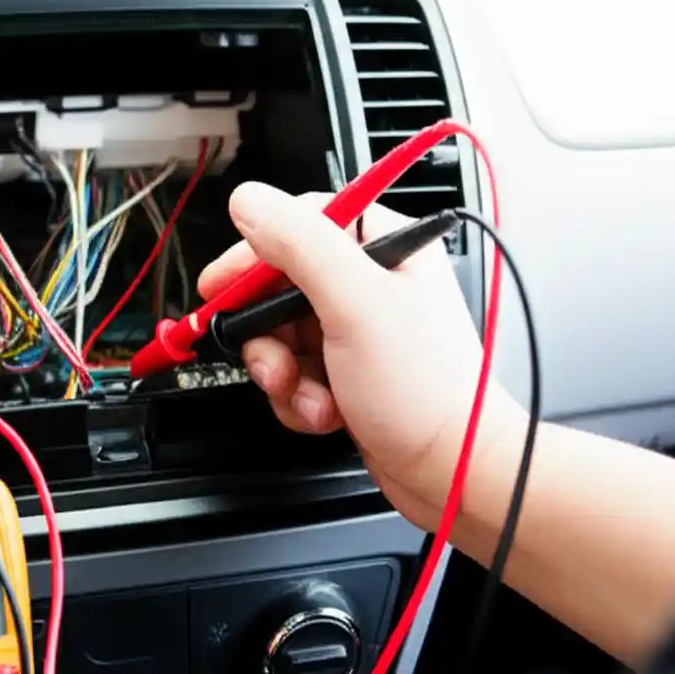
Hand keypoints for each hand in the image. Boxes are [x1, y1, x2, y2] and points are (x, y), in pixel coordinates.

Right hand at [199, 183, 523, 528]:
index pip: (298, 224)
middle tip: (273, 360)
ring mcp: (356, 332)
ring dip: (283, 374)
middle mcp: (370, 284)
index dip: (253, 254)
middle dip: (266, 333)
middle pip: (278, 286)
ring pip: (279, 336)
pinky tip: (325, 413)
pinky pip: (293, 374)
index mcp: (383, 247)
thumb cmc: (425, 390)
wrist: (453, 472)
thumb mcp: (354, 303)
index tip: (222, 285)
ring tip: (309, 395)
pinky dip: (298, 399)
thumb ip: (299, 243)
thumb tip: (249, 201)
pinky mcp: (346, 374)